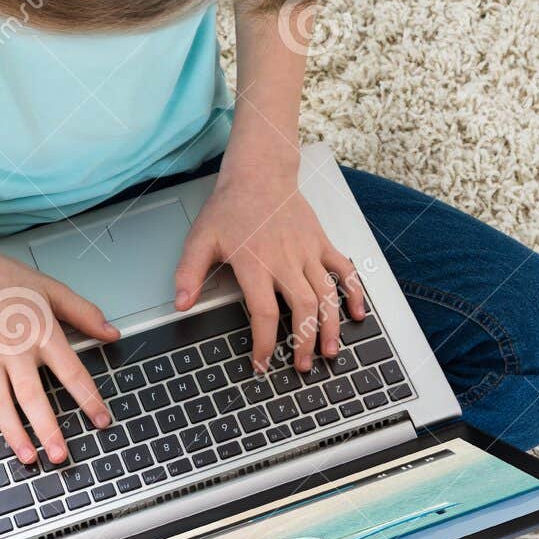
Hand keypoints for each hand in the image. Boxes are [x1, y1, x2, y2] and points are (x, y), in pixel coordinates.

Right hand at [0, 230, 118, 463]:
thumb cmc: (3, 278)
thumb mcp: (51, 289)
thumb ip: (84, 313)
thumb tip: (112, 333)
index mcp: (40, 332)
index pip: (71, 372)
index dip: (89, 399)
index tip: (102, 421)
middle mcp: (13, 350)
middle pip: (33, 398)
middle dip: (48, 430)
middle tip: (62, 456)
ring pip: (0, 405)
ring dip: (13, 435)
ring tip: (28, 458)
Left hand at [174, 162, 365, 371]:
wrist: (259, 172)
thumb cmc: (230, 206)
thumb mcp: (201, 238)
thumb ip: (188, 273)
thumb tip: (180, 305)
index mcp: (255, 262)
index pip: (263, 313)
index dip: (263, 343)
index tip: (261, 363)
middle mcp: (285, 259)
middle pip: (303, 308)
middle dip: (305, 342)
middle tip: (302, 366)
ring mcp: (307, 251)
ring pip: (327, 294)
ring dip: (332, 326)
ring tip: (331, 352)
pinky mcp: (321, 242)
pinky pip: (344, 269)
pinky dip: (354, 292)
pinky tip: (358, 314)